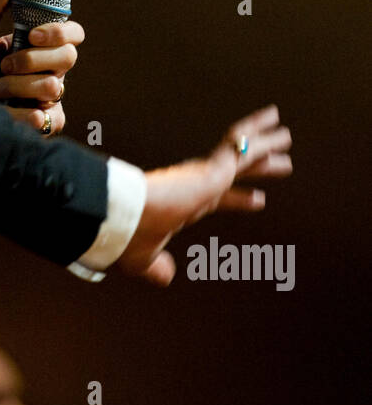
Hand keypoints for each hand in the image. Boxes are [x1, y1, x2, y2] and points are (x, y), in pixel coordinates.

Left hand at [0, 0, 83, 135]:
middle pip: (68, 57)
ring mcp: (49, 98)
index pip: (72, 34)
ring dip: (15, 87)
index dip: (58, 31)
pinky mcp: (45, 123)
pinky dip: (24, 113)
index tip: (30, 33)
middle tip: (5, 64)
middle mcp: (50, 71)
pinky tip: (6, 110)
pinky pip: (50, 117)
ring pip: (53, 87)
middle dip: (32, 59)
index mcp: (40, 47)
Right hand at [116, 104, 292, 285]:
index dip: (240, 199)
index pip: (219, 199)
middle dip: (258, 167)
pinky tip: (274, 127)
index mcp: (183, 203)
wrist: (119, 217)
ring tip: (286, 136)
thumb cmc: (125, 236)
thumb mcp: (143, 259)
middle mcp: (195, 185)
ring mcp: (204, 175)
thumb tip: (167, 277)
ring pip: (242, 154)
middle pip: (235, 172)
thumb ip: (156, 267)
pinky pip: (241, 147)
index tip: (260, 200)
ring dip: (265, 143)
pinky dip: (258, 135)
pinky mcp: (211, 170)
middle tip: (283, 162)